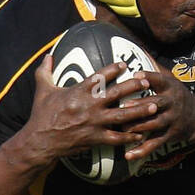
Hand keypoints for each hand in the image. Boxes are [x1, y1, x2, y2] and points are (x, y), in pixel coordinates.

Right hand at [22, 54, 154, 164]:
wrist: (41, 140)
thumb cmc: (42, 114)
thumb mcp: (42, 89)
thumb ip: (45, 70)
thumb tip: (47, 54)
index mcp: (78, 92)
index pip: (99, 77)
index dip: (113, 70)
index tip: (124, 65)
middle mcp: (89, 106)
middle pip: (116, 94)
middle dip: (133, 87)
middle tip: (147, 82)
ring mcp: (94, 123)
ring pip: (122, 116)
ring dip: (139, 111)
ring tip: (154, 107)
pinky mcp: (96, 138)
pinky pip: (117, 138)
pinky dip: (129, 136)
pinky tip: (141, 134)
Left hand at [123, 70, 194, 161]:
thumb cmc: (177, 96)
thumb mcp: (171, 80)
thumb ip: (156, 70)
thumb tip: (140, 52)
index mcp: (171, 88)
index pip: (160, 80)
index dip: (149, 77)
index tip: (137, 75)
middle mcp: (173, 104)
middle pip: (156, 104)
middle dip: (141, 105)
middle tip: (124, 106)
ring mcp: (172, 121)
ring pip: (154, 124)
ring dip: (139, 126)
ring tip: (123, 128)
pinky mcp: (170, 135)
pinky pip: (154, 143)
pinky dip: (141, 150)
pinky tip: (129, 155)